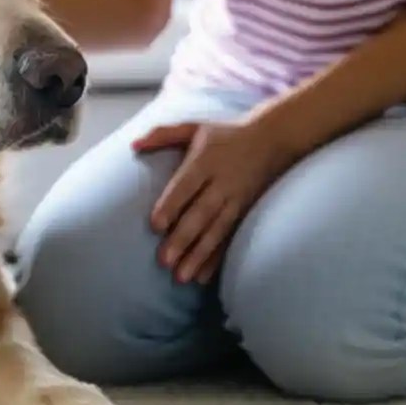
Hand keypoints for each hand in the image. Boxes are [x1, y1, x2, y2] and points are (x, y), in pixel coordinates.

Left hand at [132, 117, 293, 284]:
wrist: (273, 139)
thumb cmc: (225, 134)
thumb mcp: (195, 128)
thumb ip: (163, 135)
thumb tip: (132, 146)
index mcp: (206, 161)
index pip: (187, 185)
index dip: (172, 204)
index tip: (156, 225)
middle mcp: (222, 182)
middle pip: (201, 213)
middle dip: (183, 238)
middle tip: (164, 261)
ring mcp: (236, 200)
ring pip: (216, 231)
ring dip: (199, 255)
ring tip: (181, 277)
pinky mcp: (245, 213)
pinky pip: (230, 239)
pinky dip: (217, 259)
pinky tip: (203, 277)